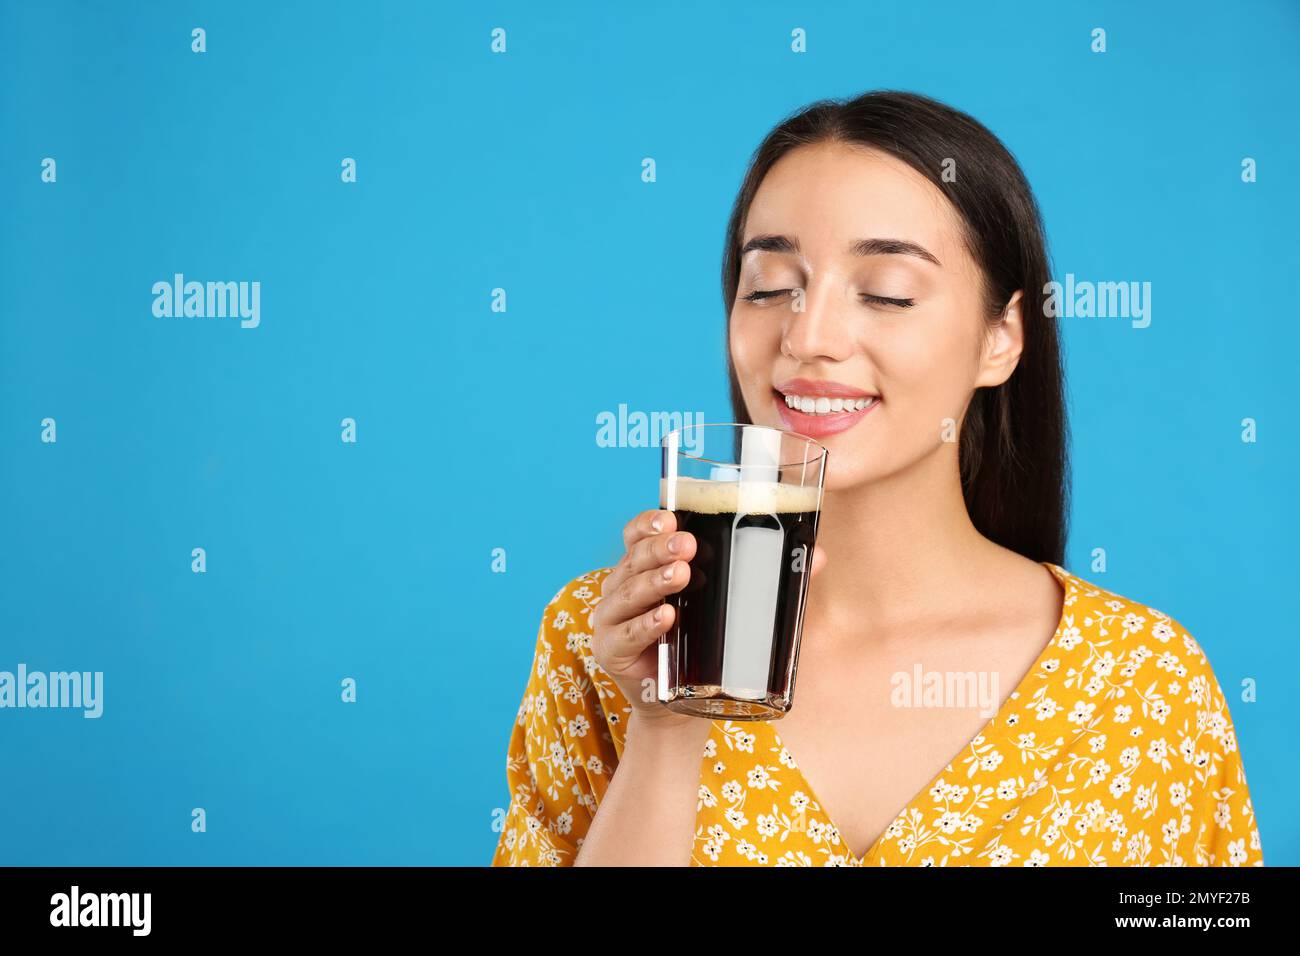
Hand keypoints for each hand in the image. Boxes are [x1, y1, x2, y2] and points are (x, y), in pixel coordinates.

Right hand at [591, 508, 826, 732]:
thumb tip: (817, 556)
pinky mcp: (611, 651)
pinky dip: (645, 625)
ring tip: (681, 575)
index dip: (648, 523)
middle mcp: (623, 586)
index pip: (637, 534)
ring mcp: (612, 618)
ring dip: (654, 582)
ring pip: (628, 592)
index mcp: (646, 566)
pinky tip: (665, 617)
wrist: (682, 703)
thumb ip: (771, 579)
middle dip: (659, 549)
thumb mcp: (732, 605)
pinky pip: (625, 634)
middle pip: (634, 558)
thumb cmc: (705, 641)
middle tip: (687, 546)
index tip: (669, 518)